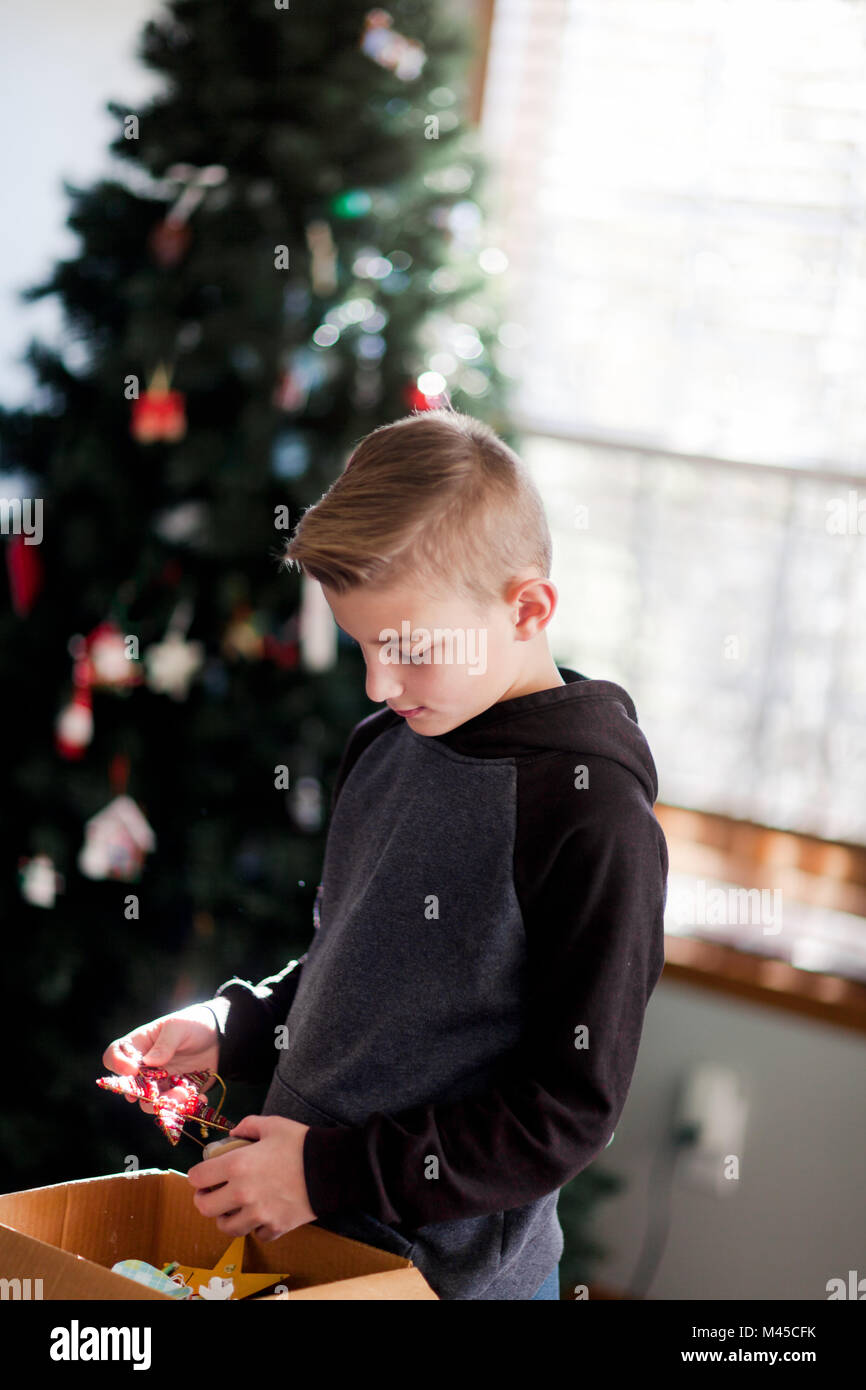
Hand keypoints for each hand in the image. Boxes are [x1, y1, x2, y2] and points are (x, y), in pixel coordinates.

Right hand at [102, 1002, 221, 1115]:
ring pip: (150, 1102)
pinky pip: (173, 1107)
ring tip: (186, 1092)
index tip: (132, 1071)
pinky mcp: (176, 1093)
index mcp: (139, 1045)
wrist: (220, 1038)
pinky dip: (184, 1107)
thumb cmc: (194, 1024)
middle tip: (158, 1092)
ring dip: (165, 1102)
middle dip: (143, 1093)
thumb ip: (165, 1044)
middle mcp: (144, 1067)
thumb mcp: (179, 1027)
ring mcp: (159, 1082)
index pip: (114, 1055)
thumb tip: (149, 1063)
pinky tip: (200, 1097)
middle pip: (130, 1087)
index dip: (117, 1065)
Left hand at [187, 1114, 314, 1242]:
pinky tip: (262, 1214)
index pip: (197, 1178)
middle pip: (205, 1208)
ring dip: (227, 1217)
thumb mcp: (272, 1124)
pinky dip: (256, 1227)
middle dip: (205, 1200)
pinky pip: (256, 1234)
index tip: (204, 1174)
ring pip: (227, 1227)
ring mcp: (258, 1215)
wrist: (331, 1167)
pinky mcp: (275, 1228)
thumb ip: (247, 1126)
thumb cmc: (300, 1143)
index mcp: (237, 1165)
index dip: (197, 1175)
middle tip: (213, 1193)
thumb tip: (233, 1134)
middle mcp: (242, 1194)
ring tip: (235, 1208)